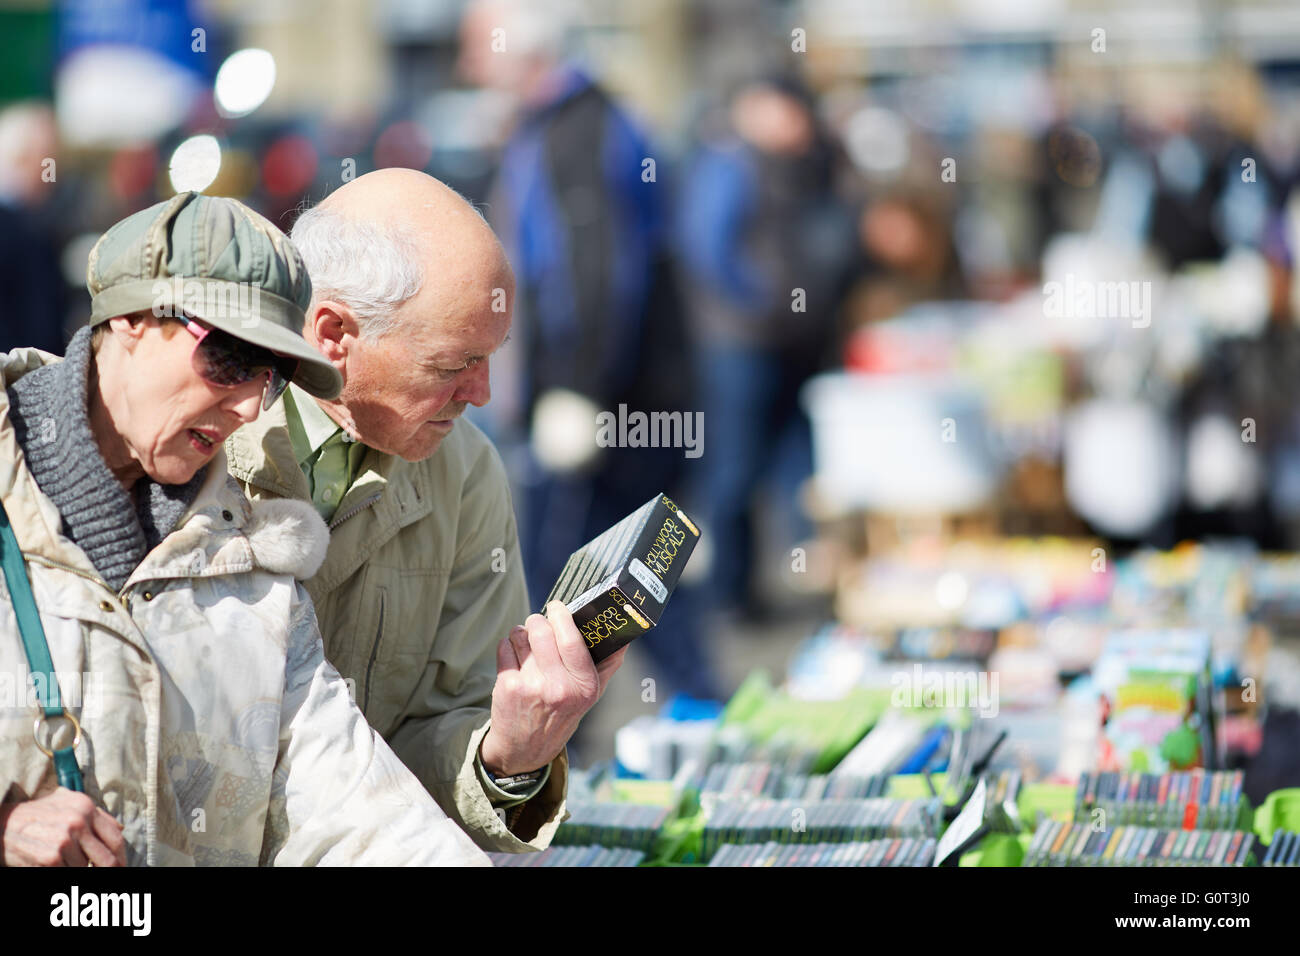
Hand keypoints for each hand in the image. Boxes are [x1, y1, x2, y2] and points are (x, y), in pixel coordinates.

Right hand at [0, 788, 125, 866]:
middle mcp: (78, 822)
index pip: (115, 838)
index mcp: (86, 807)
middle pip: (106, 859)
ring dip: (79, 869)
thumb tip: (121, 828)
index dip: (122, 856)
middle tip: (109, 874)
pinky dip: (65, 872)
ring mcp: (64, 841)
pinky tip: (58, 865)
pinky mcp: (51, 858)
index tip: (122, 865)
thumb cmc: (39, 814)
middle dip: (109, 870)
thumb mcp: (68, 802)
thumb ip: (96, 814)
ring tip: (67, 861)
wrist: (5, 824)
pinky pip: (68, 873)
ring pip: (85, 868)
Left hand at [481, 601, 626, 775]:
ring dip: (521, 633)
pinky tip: (514, 660)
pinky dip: (507, 647)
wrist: (526, 748)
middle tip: (538, 623)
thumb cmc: (562, 713)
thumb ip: (608, 664)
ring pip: (520, 636)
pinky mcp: (507, 687)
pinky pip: (504, 647)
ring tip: (526, 645)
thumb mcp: (591, 695)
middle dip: (537, 620)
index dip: (562, 616)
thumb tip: (625, 638)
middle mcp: (558, 688)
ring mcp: (531, 687)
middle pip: (542, 631)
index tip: (558, 607)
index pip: (573, 640)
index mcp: (584, 686)